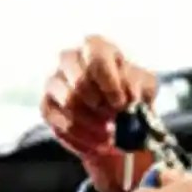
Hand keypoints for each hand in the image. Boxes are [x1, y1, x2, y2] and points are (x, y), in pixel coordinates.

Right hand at [41, 36, 157, 191]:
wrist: (116, 114)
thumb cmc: (130, 92)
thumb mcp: (144, 86)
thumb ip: (138, 87)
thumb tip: (129, 98)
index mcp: (95, 46)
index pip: (97, 57)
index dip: (110, 83)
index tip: (122, 104)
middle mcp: (70, 59)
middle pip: (79, 81)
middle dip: (100, 106)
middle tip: (115, 121)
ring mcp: (54, 81)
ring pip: (69, 103)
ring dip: (93, 125)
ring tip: (111, 136)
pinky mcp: (46, 105)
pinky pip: (60, 123)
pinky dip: (82, 138)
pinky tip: (98, 144)